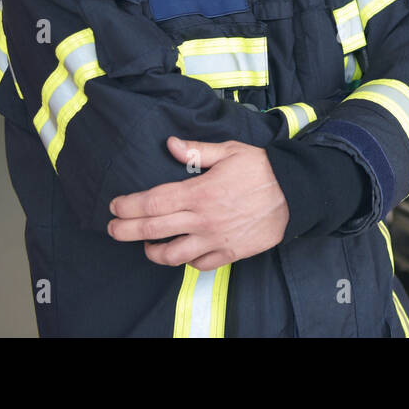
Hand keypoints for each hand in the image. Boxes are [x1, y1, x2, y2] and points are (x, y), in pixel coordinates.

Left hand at [107, 137, 289, 270]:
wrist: (295, 193)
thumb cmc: (263, 169)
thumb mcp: (230, 151)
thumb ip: (198, 150)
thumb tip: (171, 144)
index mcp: (200, 192)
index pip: (153, 202)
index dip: (129, 206)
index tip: (115, 206)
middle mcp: (203, 219)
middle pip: (153, 230)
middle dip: (125, 230)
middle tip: (112, 229)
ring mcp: (215, 238)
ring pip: (172, 254)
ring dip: (152, 252)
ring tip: (145, 246)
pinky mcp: (230, 252)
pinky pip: (200, 264)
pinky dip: (187, 261)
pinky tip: (182, 253)